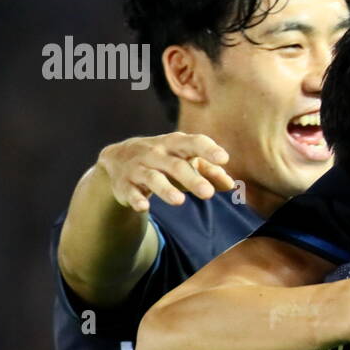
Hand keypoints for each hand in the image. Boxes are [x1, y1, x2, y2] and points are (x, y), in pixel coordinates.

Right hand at [96, 133, 235, 211]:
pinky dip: (136, 199)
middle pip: (175, 165)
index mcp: (175, 144)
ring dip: (165, 189)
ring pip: (153, 178)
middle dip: (192, 179)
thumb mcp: (185, 159)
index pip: (194, 142)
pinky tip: (144, 206)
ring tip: (180, 201)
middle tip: (209, 193)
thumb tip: (232, 185)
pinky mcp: (125, 185)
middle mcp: (156, 153)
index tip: (223, 159)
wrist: (117, 159)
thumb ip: (209, 171)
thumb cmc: (164, 159)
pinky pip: (130, 192)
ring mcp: (138, 168)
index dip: (208, 150)